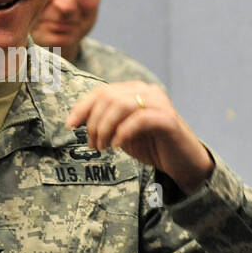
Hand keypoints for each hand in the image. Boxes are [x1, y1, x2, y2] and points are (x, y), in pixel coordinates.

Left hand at [66, 81, 213, 192]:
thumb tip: (76, 119)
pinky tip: (116, 145)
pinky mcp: (168, 119)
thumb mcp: (120, 131)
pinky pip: (139, 120)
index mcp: (133, 90)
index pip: (101, 91)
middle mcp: (146, 90)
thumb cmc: (150, 145)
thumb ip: (104, 121)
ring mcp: (159, 102)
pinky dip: (122, 133)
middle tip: (92, 145)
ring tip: (102, 147)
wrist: (182, 162)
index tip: (70, 125)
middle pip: (108, 97)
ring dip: (105, 128)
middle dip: (93, 122)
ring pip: (121, 105)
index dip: (82, 107)